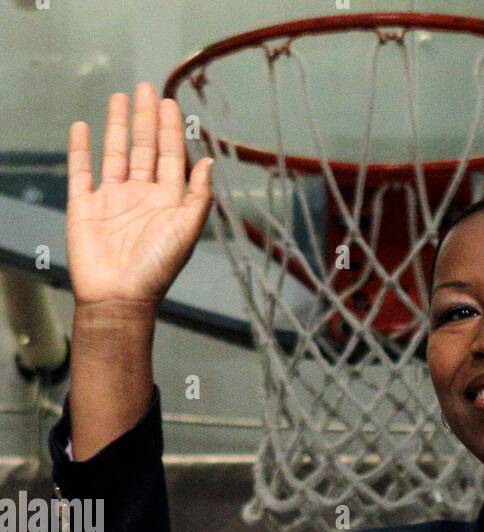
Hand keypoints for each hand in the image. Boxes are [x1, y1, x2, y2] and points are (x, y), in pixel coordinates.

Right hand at [67, 82, 213, 309]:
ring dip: (118, 126)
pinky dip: (81, 150)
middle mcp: (140, 197)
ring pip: (115, 154)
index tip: (170, 102)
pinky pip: (82, 172)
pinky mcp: (85, 207)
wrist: (119, 297)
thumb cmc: (156, 269)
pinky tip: (82, 128)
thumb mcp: (187, 230)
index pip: (170, 157)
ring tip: (120, 98)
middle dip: (146, 119)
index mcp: (166, 202)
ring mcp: (112, 201)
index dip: (171, 130)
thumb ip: (199, 196)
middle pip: (143, 149)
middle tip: (147, 89)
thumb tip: (209, 160)